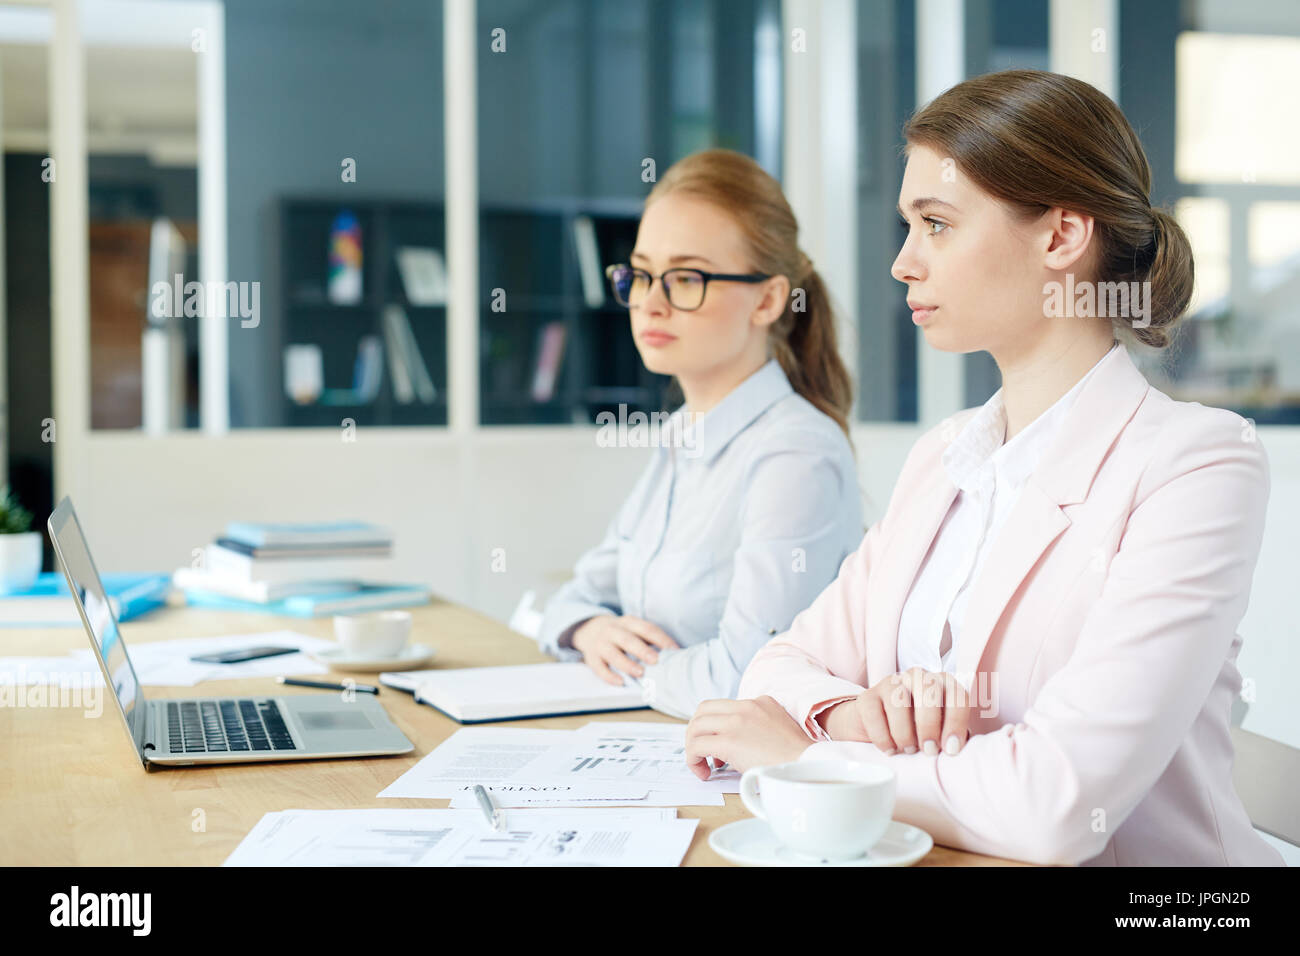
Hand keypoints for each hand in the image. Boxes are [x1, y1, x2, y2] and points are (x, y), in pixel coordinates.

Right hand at [569, 615, 679, 685]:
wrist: (590, 629)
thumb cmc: (621, 633)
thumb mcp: (633, 628)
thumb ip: (649, 638)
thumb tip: (673, 653)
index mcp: (628, 622)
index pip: (646, 628)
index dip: (661, 639)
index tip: (674, 650)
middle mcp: (613, 630)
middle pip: (628, 639)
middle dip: (642, 650)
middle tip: (655, 660)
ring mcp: (600, 644)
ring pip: (613, 654)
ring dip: (627, 664)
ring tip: (640, 673)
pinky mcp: (591, 657)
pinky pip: (599, 668)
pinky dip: (609, 676)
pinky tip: (620, 682)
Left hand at [685, 696, 812, 779]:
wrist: (806, 764)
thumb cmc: (795, 755)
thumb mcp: (780, 725)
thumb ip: (760, 724)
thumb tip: (741, 741)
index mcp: (758, 702)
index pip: (722, 706)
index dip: (713, 725)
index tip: (716, 745)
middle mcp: (745, 706)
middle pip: (702, 711)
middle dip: (696, 732)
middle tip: (702, 752)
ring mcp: (735, 722)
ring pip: (696, 727)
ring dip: (693, 746)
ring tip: (702, 765)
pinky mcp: (728, 740)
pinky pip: (697, 746)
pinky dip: (694, 759)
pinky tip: (704, 772)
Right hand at [818, 667, 970, 755]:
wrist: (878, 730)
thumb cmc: (917, 733)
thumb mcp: (940, 735)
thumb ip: (951, 738)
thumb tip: (959, 752)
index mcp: (943, 684)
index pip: (956, 695)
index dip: (956, 722)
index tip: (950, 749)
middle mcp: (918, 677)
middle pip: (929, 691)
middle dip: (930, 725)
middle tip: (929, 751)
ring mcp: (891, 682)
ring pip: (899, 700)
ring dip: (905, 731)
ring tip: (908, 749)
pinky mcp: (867, 696)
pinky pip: (874, 713)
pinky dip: (882, 736)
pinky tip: (889, 749)